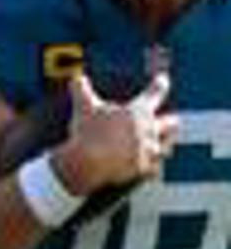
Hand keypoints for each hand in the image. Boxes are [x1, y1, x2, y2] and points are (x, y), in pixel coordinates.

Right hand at [54, 68, 176, 196]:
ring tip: (164, 147)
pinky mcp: (143, 168)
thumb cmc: (88, 132)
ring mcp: (148, 150)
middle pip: (171, 123)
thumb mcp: (84, 107)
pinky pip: (154, 169)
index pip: (155, 92)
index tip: (162, 81)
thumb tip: (76, 79)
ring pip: (166, 147)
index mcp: (139, 111)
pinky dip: (152, 169)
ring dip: (164, 146)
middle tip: (173, 121)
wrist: (89, 162)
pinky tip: (152, 169)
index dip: (160, 84)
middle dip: (170, 122)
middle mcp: (149, 129)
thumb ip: (82, 90)